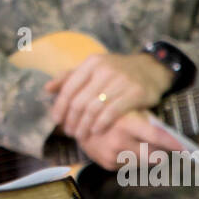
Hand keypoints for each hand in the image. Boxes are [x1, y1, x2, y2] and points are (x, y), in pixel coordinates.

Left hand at [46, 52, 173, 142]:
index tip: (56, 120)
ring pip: (94, 108)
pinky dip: (101, 124)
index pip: (69, 87)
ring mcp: (121, 80)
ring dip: (84, 125)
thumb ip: (70, 77)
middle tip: (69, 132)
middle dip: (71, 120)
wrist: (151, 69)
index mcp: (92, 63)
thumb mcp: (93, 68)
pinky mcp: (136, 93)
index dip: (60, 106)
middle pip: (80, 101)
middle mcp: (105, 69)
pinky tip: (96, 131)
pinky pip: (112, 112)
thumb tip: (47, 88)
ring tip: (80, 135)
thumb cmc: (117, 71)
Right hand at [62, 108, 184, 170]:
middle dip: (162, 153)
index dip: (173, 144)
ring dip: (147, 155)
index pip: (156, 136)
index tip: (186, 149)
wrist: (76, 119)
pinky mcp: (107, 163)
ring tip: (142, 145)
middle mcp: (119, 140)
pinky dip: (132, 158)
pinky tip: (126, 148)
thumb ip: (147, 120)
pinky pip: (130, 165)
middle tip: (164, 149)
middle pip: (153, 155)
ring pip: (143, 161)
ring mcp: (112, 154)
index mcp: (126, 122)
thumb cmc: (109, 110)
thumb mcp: (127, 107)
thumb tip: (171, 135)